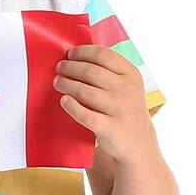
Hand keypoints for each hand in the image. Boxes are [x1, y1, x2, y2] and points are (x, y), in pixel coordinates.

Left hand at [54, 44, 154, 163]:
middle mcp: (127, 90)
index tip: (69, 54)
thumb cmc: (125, 108)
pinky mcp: (110, 128)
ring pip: (85, 92)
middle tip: (59, 68)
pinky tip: (64, 101)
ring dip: (66, 84)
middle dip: (70, 67)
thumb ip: (108, 70)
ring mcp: (119, 109)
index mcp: (131, 74)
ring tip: (57, 82)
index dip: (82, 52)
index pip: (103, 55)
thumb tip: (75, 56)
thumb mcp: (127, 85)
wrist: (138, 142)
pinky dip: (72, 106)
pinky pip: (85, 115)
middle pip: (91, 71)